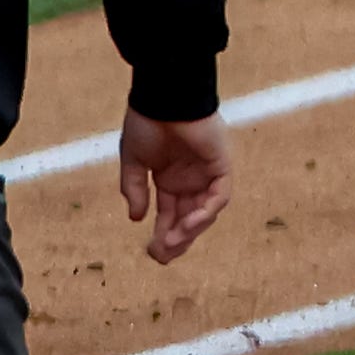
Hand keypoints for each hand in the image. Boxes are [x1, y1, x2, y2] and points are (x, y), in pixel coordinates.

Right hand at [119, 108, 230, 264]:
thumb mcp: (133, 160)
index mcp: (169, 180)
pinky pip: (220, 196)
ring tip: (172, 242)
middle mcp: (190, 181)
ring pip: (205, 212)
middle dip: (177, 240)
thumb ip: (134, 189)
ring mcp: (207, 175)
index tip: (151, 252)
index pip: (169, 214)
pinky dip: (207, 211)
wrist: (164, 98)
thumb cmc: (146, 122)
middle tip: (162, 257)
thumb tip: (135, 218)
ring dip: (190, 230)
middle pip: (188, 219)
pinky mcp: (221, 167)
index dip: (162, 234)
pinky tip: (189, 222)